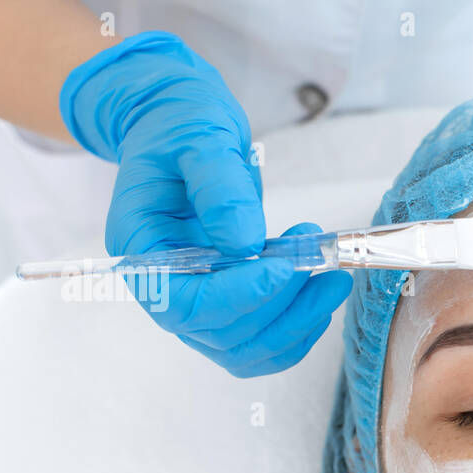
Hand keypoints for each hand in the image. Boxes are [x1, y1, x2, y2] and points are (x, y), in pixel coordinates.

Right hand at [59, 30, 350, 375]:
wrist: (181, 123)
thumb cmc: (181, 124)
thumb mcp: (199, 137)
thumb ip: (219, 188)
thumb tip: (244, 242)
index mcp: (140, 248)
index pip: (181, 303)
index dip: (236, 296)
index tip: (284, 268)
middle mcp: (162, 286)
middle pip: (218, 333)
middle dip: (277, 306)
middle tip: (321, 264)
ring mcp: (194, 298)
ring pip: (243, 349)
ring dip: (295, 323)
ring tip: (331, 279)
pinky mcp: (225, 301)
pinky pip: (259, 342)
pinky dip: (296, 329)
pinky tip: (319, 295)